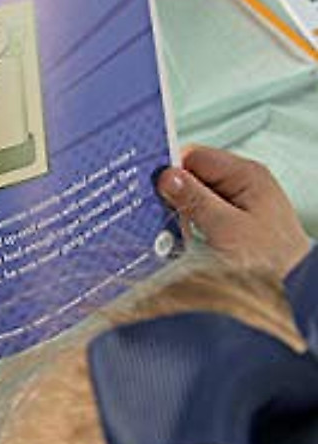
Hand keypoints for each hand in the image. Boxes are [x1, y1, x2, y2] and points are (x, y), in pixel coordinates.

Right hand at [157, 145, 309, 276]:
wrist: (294, 287)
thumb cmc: (273, 260)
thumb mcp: (227, 229)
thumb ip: (195, 200)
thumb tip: (167, 176)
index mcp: (247, 175)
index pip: (196, 156)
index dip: (170, 169)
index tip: (148, 186)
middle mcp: (243, 183)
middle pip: (194, 175)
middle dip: (173, 192)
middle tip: (154, 210)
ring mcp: (238, 201)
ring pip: (195, 195)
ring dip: (179, 210)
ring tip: (169, 227)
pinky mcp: (232, 220)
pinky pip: (201, 212)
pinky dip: (188, 222)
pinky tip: (181, 236)